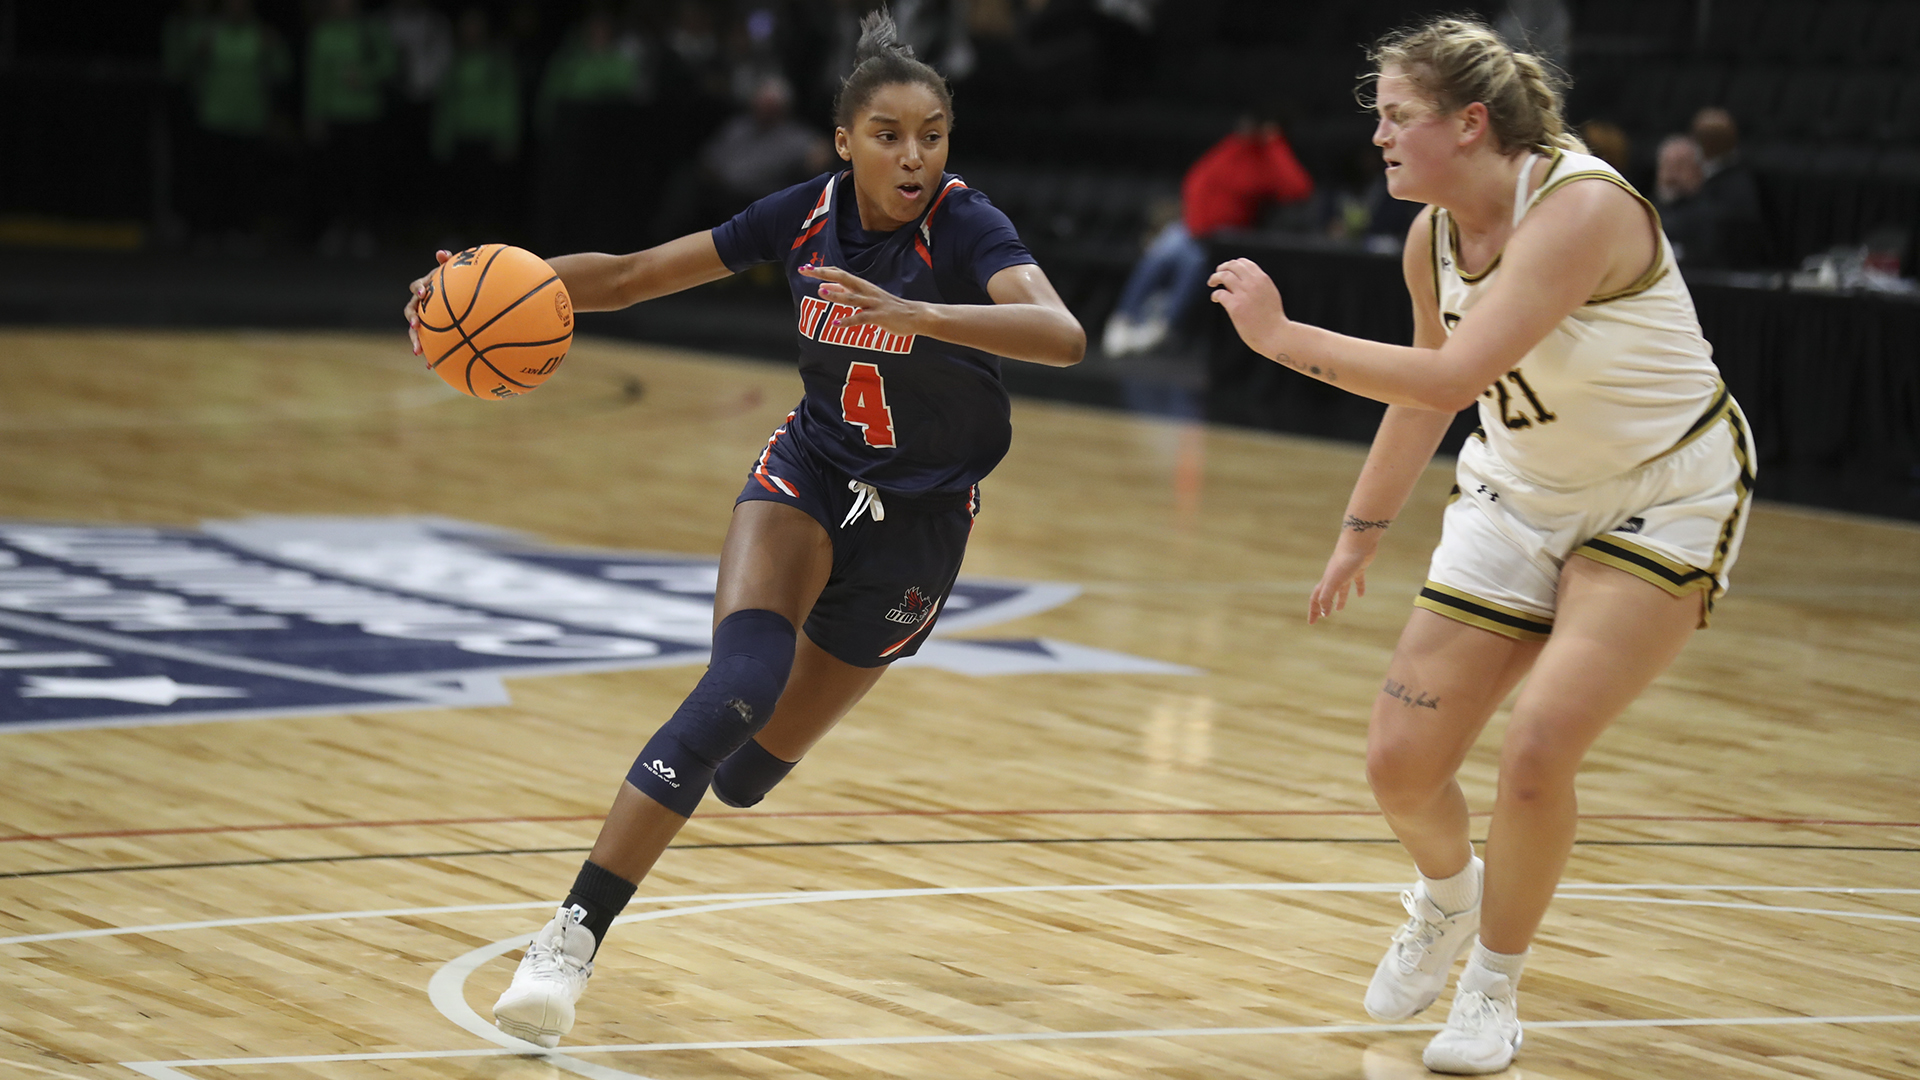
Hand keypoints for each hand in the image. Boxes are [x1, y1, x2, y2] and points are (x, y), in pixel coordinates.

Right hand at [403, 249, 452, 358]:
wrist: (462, 302)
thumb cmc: (457, 284)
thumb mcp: (454, 273)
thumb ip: (448, 263)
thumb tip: (441, 252)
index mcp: (426, 289)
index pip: (417, 287)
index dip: (418, 289)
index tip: (423, 294)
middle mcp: (420, 305)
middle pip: (411, 312)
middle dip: (413, 320)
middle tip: (416, 327)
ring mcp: (424, 320)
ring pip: (414, 331)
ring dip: (415, 340)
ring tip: (418, 352)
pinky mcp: (430, 334)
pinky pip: (427, 344)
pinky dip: (428, 355)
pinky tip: (431, 367)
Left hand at [800, 263, 923, 335]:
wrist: (915, 315)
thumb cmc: (888, 307)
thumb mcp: (865, 297)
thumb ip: (845, 292)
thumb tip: (825, 287)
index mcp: (862, 285)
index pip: (839, 273)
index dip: (822, 270)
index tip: (805, 268)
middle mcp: (866, 291)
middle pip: (842, 278)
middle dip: (823, 274)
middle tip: (806, 270)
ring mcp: (873, 303)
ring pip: (852, 298)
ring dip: (835, 295)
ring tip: (820, 292)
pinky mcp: (879, 316)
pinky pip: (861, 318)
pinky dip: (848, 320)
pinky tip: (836, 324)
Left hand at [1207, 257, 1289, 358]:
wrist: (1275, 334)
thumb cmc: (1273, 318)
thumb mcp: (1270, 294)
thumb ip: (1259, 285)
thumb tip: (1242, 280)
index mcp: (1262, 279)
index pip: (1245, 262)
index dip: (1233, 264)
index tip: (1228, 268)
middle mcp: (1253, 283)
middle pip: (1232, 266)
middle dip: (1222, 268)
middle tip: (1217, 273)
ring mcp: (1243, 294)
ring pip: (1224, 276)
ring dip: (1215, 278)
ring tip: (1212, 282)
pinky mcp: (1235, 306)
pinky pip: (1219, 294)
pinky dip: (1215, 294)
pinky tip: (1215, 298)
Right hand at [1308, 536, 1375, 624]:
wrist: (1358, 542)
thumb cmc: (1345, 562)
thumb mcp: (1334, 582)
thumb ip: (1327, 597)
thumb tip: (1324, 613)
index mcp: (1327, 581)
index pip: (1316, 599)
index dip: (1313, 611)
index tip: (1312, 623)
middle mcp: (1334, 577)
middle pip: (1325, 594)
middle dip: (1322, 607)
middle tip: (1322, 617)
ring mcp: (1346, 572)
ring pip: (1341, 589)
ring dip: (1339, 599)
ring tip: (1339, 609)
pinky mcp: (1358, 568)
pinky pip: (1357, 581)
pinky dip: (1358, 588)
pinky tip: (1361, 595)